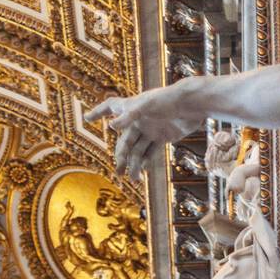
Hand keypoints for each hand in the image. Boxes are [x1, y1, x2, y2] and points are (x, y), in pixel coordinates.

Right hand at [87, 78, 205, 179]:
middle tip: (119, 172)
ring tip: (133, 179)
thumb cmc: (169, 99)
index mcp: (132, 108)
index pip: (110, 107)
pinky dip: (145, 162)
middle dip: (121, 156)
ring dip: (134, 164)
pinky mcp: (163, 136)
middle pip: (125, 140)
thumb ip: (130, 115)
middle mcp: (139, 119)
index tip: (87, 118)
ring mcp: (150, 128)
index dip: (98, 112)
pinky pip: (150, 152)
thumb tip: (111, 126)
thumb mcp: (148, 105)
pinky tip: (142, 172)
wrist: (193, 105)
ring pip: (137, 150)